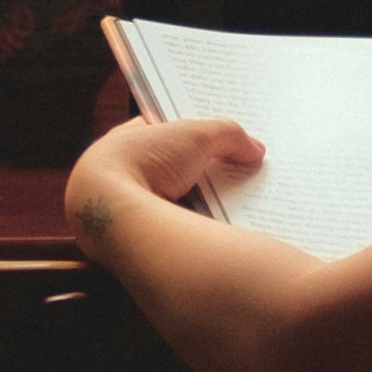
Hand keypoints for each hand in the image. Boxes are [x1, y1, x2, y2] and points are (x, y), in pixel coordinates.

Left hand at [66, 116, 265, 236]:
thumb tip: (256, 150)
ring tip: (247, 198)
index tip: (227, 140)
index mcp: (125, 143)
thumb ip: (229, 135)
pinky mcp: (142, 237)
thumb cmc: (142, 162)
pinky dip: (202, 225)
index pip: (165, 134)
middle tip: (245, 170)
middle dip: (208, 171)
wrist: (115, 214)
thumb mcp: (196, 134)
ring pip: (180, 202)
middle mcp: (124, 175)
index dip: (196, 135)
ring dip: (208, 202)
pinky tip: (228, 225)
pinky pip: (180, 228)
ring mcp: (130, 208)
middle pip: (176, 170)